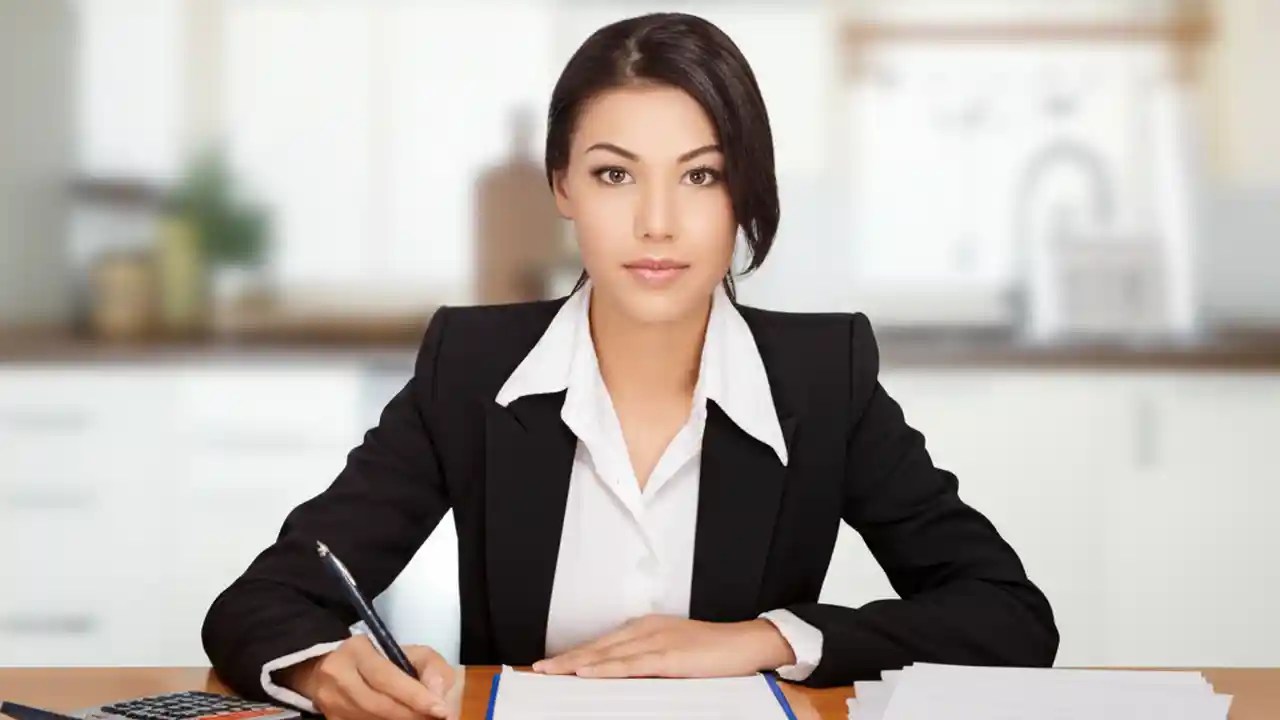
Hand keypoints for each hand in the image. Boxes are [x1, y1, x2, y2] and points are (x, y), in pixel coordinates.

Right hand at [279, 635, 456, 718]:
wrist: (333, 668)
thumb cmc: (380, 659)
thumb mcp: (408, 651)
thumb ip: (430, 666)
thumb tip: (437, 695)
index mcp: (358, 651)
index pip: (387, 678)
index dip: (415, 696)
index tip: (441, 710)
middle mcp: (339, 676)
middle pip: (378, 704)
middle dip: (411, 715)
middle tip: (435, 718)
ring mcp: (331, 701)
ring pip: (369, 719)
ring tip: (422, 719)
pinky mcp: (332, 719)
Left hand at [531, 614, 795, 678]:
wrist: (747, 643)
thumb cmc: (715, 653)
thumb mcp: (675, 655)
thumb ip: (648, 663)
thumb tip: (623, 678)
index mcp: (647, 629)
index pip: (602, 644)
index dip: (575, 654)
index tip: (551, 664)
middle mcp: (646, 630)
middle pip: (598, 646)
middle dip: (566, 658)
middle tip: (538, 669)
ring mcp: (657, 641)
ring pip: (608, 654)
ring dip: (576, 663)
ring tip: (551, 671)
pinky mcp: (669, 656)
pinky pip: (630, 664)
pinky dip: (605, 668)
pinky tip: (586, 672)